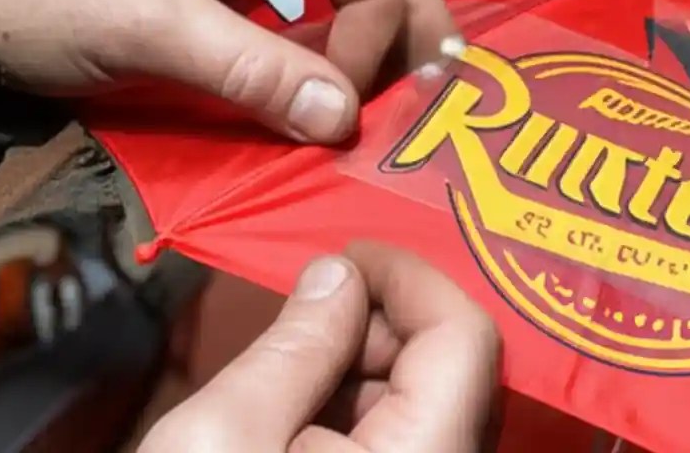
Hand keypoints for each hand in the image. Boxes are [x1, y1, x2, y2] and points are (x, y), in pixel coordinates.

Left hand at [0, 0, 455, 143]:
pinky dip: (326, 41)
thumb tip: (345, 122)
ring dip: (370, 26)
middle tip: (436, 75)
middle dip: (396, 7)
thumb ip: (254, 71)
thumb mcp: (148, 29)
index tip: (357, 80)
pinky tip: (343, 79)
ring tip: (405, 83)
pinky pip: (296, 1)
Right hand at [139, 243, 500, 451]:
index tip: (352, 255)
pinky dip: (363, 410)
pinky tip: (303, 418)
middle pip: (454, 368)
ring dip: (369, 366)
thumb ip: (294, 346)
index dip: (412, 278)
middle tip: (310, 310)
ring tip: (292, 374)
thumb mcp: (223, 436)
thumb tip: (337, 278)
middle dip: (383, 322)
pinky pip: (408, 439)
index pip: (466, 339)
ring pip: (432, 402)